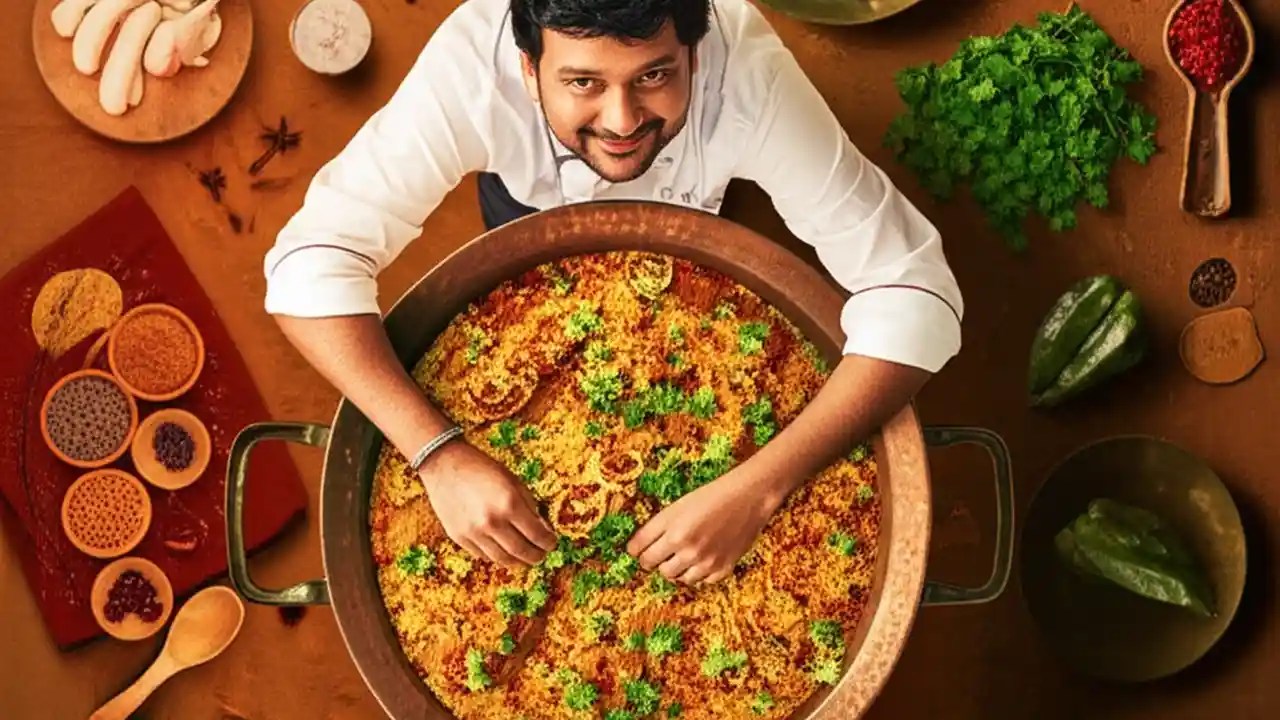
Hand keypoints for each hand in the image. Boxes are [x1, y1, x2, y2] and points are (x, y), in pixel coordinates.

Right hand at [419, 440, 556, 567]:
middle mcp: (491, 521)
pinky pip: (482, 555)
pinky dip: (496, 555)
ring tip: (524, 557)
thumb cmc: (483, 468)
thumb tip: (542, 529)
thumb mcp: (513, 481)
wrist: (444, 463)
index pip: (537, 535)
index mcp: (509, 503)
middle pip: (521, 552)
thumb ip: (529, 506)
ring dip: (517, 562)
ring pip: (501, 559)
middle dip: (536, 556)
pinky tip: (502, 549)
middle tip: (541, 555)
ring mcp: (473, 532)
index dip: (548, 542)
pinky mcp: (458, 537)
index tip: (552, 543)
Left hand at [626, 470, 777, 585]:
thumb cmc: (711, 496)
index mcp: (673, 531)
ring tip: (682, 555)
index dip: (636, 550)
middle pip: (655, 567)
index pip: (639, 550)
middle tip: (660, 552)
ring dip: (674, 568)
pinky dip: (698, 573)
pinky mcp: (722, 569)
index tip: (638, 549)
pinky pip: (700, 581)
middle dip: (653, 560)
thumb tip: (637, 548)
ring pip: (676, 577)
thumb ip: (656, 527)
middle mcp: (687, 550)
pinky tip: (702, 558)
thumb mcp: (678, 506)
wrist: (748, 498)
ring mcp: (706, 562)